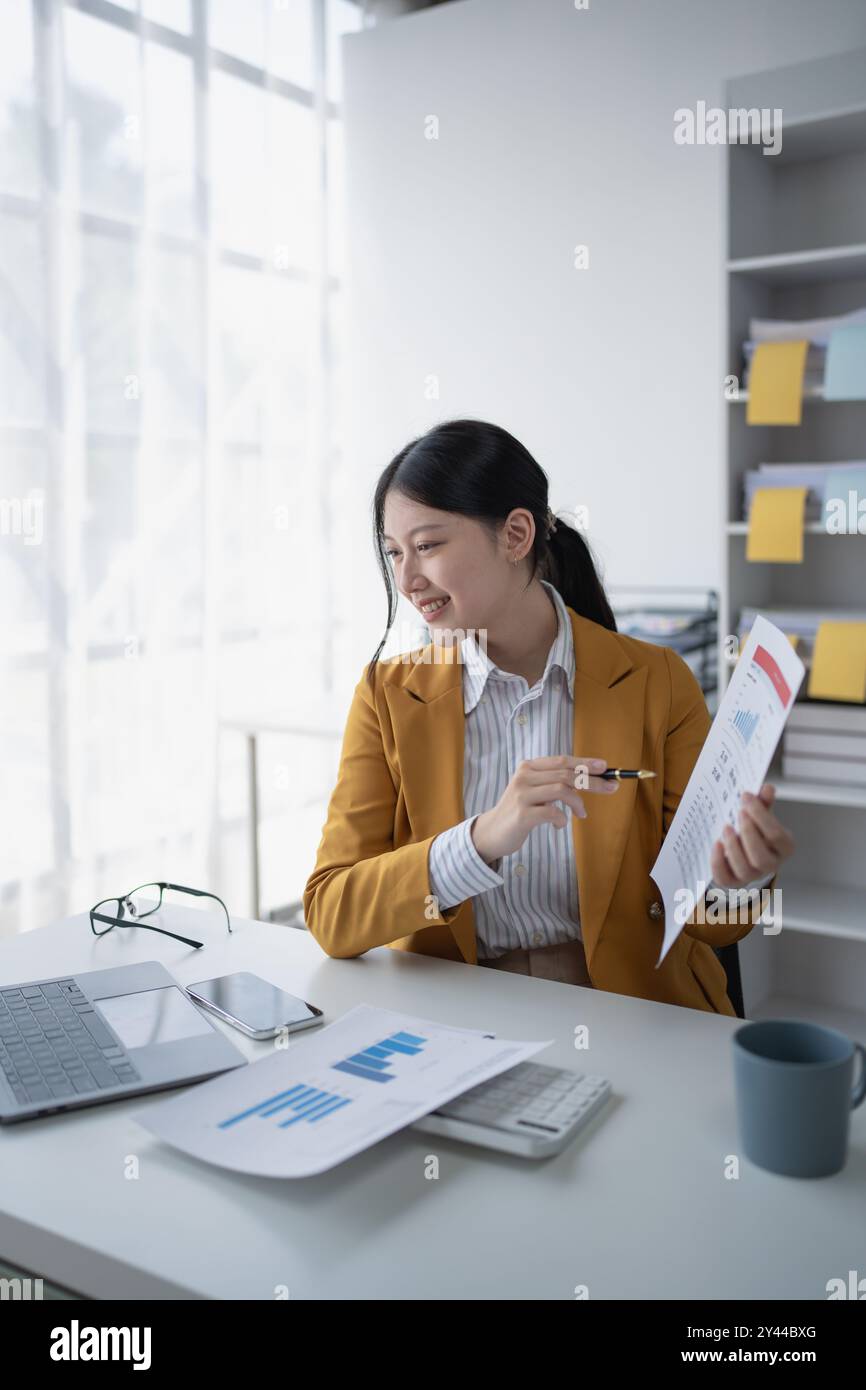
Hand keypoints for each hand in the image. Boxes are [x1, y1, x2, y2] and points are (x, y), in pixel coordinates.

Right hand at [471, 754, 618, 863]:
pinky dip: (562, 819)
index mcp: (528, 768)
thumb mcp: (534, 790)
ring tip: (581, 814)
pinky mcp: (523, 815)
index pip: (562, 761)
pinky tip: (559, 825)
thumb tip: (587, 779)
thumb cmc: (519, 811)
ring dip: (578, 802)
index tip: (605, 767)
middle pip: (566, 774)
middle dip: (592, 781)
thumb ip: (554, 782)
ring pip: (561, 790)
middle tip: (611, 787)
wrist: (492, 832)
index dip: (585, 762)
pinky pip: (553, 812)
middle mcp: (524, 777)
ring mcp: (522, 795)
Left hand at [709, 783, 793, 888]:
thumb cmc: (757, 830)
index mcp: (785, 847)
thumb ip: (764, 802)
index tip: (746, 796)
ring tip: (726, 827)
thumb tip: (766, 788)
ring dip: (733, 846)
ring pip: (744, 869)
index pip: (776, 835)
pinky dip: (718, 861)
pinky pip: (725, 878)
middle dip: (748, 833)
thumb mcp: (763, 815)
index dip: (761, 815)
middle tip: (739, 812)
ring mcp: (753, 876)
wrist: (746, 850)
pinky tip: (716, 843)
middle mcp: (772, 865)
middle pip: (761, 857)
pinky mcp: (733, 882)